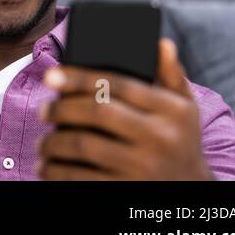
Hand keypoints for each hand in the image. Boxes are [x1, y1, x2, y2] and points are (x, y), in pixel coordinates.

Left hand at [38, 38, 212, 179]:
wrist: (192, 192)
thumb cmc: (179, 141)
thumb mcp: (185, 109)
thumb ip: (171, 76)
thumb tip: (160, 42)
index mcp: (172, 111)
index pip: (117, 84)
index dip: (78, 77)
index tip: (50, 75)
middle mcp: (161, 137)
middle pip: (96, 111)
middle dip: (61, 109)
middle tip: (43, 111)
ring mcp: (144, 167)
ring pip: (83, 144)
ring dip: (52, 142)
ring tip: (43, 144)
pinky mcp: (125, 190)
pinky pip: (80, 177)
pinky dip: (56, 171)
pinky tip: (47, 167)